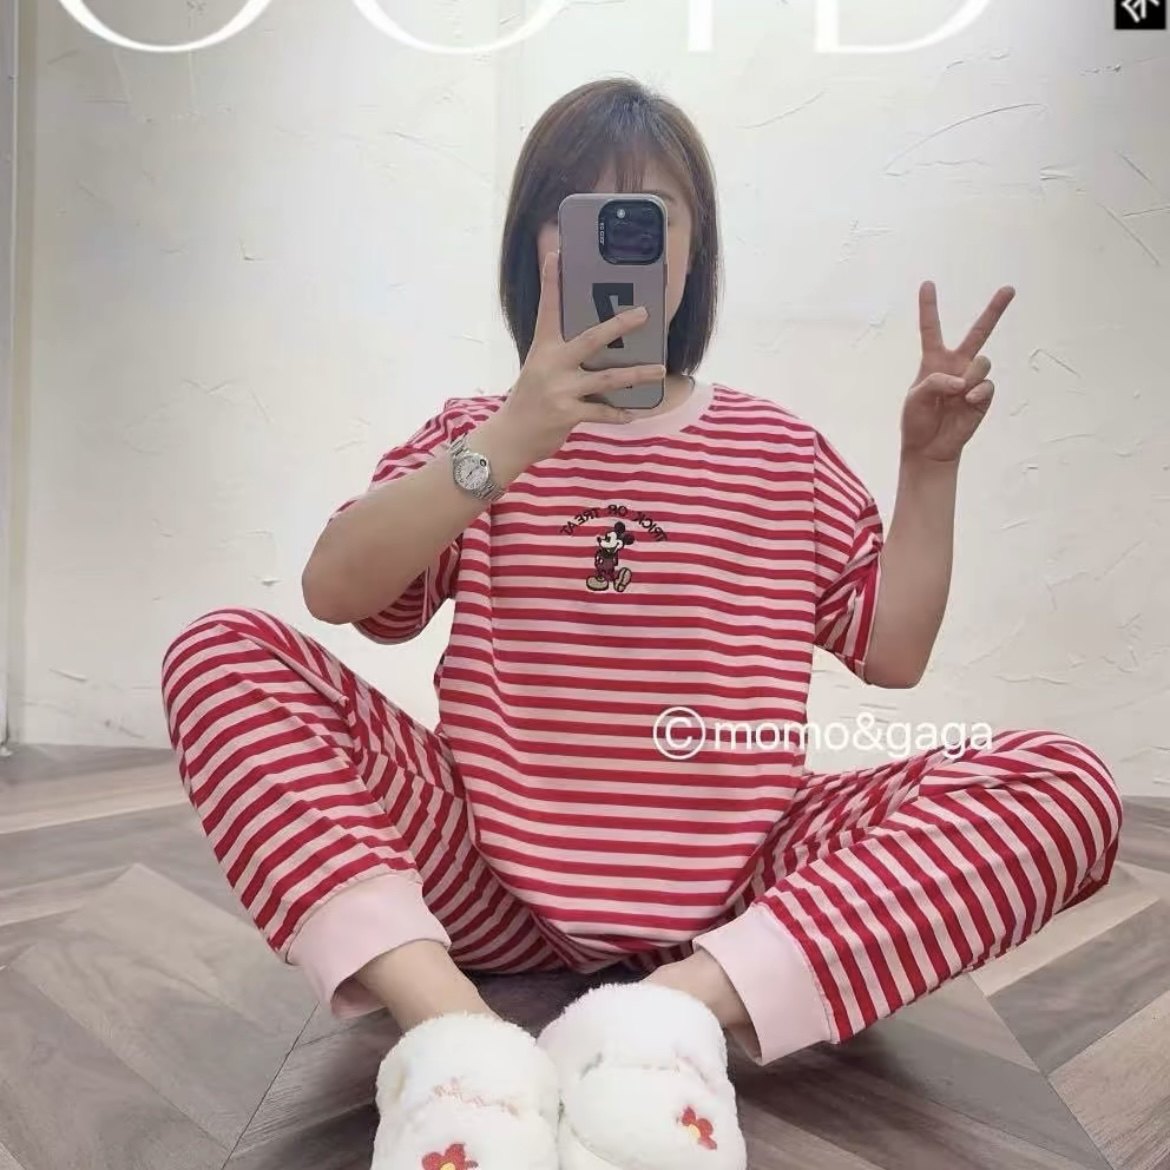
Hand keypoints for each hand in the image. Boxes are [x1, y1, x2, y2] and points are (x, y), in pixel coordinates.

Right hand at [494, 250, 665, 464]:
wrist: (510, 436)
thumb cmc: (529, 400)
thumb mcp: (538, 369)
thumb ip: (560, 355)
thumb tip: (593, 344)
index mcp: (543, 348)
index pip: (547, 310)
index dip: (551, 283)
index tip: (557, 256)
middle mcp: (552, 365)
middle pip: (590, 339)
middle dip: (618, 325)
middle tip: (644, 314)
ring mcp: (560, 390)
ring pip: (607, 377)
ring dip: (637, 374)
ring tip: (659, 369)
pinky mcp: (567, 413)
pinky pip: (601, 412)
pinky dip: (619, 413)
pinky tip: (634, 412)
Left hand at [901, 281, 1015, 463]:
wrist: (930, 449)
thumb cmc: (917, 421)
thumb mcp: (915, 398)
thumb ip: (935, 381)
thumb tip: (963, 381)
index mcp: (933, 361)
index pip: (931, 329)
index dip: (929, 307)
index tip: (927, 283)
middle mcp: (956, 365)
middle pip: (978, 332)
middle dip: (995, 310)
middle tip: (1009, 288)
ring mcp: (972, 380)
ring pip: (982, 361)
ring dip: (969, 376)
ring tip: (957, 395)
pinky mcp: (983, 396)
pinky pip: (987, 385)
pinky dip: (976, 393)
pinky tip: (966, 403)